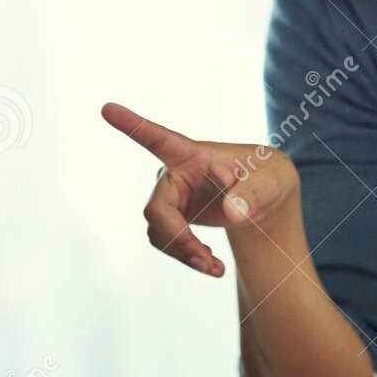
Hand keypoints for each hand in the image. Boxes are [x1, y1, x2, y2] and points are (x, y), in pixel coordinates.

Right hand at [101, 101, 300, 277]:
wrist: (265, 197)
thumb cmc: (267, 178)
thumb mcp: (270, 182)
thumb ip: (253, 194)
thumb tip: (233, 213)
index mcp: (193, 155)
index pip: (158, 138)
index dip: (132, 125)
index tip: (106, 107)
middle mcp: (174, 174)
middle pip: (157, 211)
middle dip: (179, 240)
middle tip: (208, 261)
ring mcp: (170, 197)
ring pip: (159, 232)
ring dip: (184, 253)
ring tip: (216, 268)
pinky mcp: (172, 216)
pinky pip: (167, 242)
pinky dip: (187, 256)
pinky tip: (210, 263)